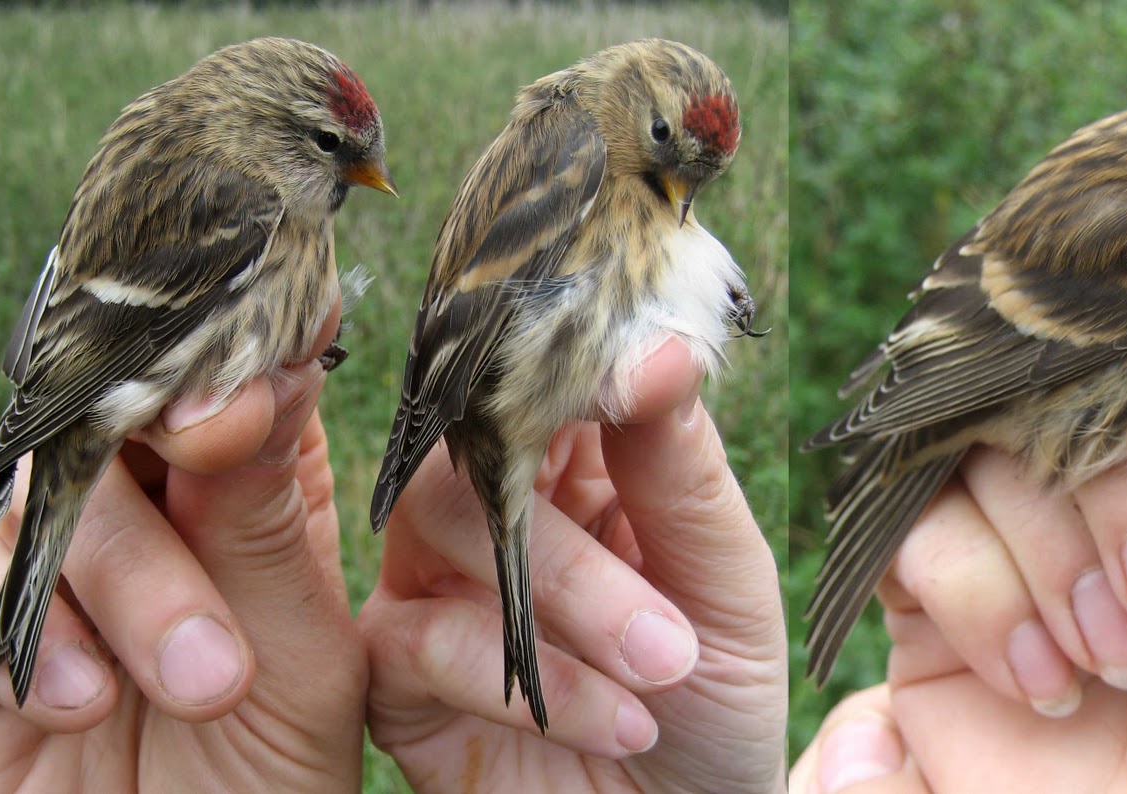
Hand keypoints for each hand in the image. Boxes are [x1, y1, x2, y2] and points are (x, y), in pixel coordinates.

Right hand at [0, 311, 365, 790]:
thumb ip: (268, 523)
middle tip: (232, 640)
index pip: (225, 372)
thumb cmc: (267, 782)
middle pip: (125, 424)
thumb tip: (262, 372)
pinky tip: (74, 705)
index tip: (259, 381)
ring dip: (119, 591)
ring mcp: (38, 561)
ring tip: (195, 691)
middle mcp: (140, 504)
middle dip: (184, 531)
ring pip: (42, 493)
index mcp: (248, 487)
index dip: (235, 356)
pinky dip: (0, 629)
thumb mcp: (301, 659)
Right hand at [359, 337, 786, 792]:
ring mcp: (438, 576)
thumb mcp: (729, 582)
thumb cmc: (715, 698)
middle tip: (673, 635)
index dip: (582, 366)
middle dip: (584, 542)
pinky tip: (619, 724)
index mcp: (580, 458)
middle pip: (486, 443)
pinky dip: (524, 683)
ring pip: (447, 520)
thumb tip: (657, 348)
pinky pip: (421, 637)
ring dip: (566, 604)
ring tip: (662, 674)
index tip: (643, 381)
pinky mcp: (396, 665)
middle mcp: (494, 501)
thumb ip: (684, 470)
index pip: (551, 372)